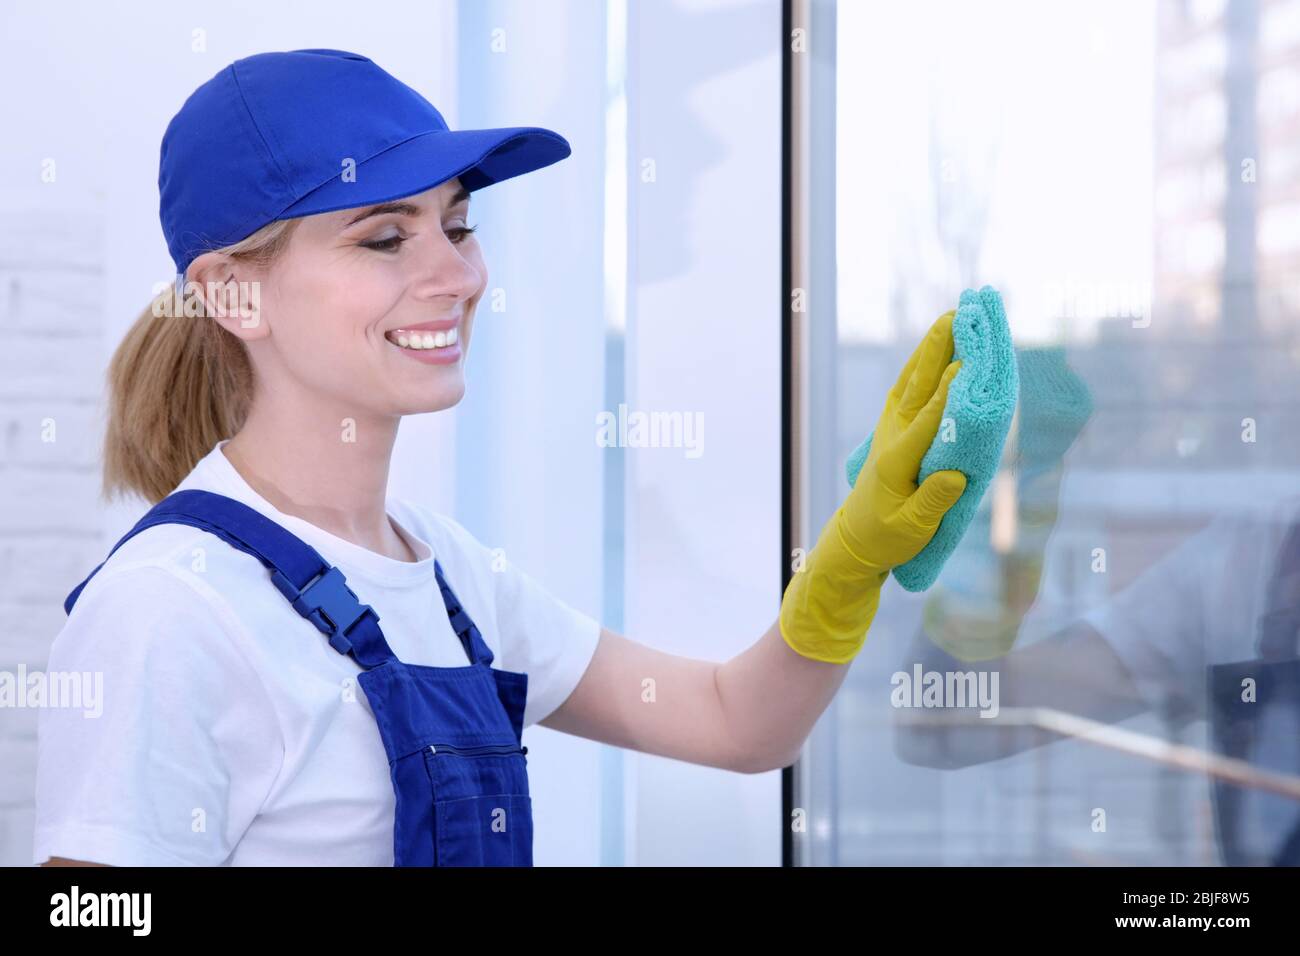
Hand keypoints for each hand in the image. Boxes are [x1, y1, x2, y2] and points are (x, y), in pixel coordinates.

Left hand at [779, 311, 967, 663]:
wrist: (855, 540)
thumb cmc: (886, 538)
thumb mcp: (910, 529)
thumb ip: (933, 502)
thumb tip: (956, 476)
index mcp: (898, 458)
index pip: (927, 418)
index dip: (949, 390)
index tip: (968, 362)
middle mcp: (893, 435)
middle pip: (920, 385)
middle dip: (940, 348)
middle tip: (960, 314)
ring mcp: (892, 429)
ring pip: (914, 380)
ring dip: (933, 347)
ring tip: (953, 315)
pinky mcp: (894, 429)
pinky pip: (911, 389)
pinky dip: (925, 364)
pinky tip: (937, 346)